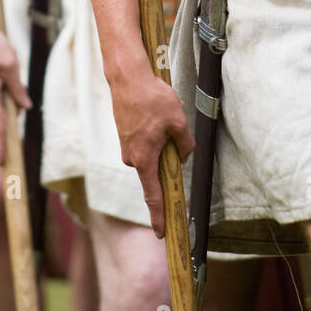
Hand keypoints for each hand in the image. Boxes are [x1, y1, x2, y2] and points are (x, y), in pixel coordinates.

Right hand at [0, 22, 30, 163]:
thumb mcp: (10, 63)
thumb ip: (18, 87)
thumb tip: (25, 107)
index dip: (0, 143)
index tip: (0, 160)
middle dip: (8, 121)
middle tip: (16, 113)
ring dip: (5, 104)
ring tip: (9, 81)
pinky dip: (0, 97)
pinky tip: (4, 78)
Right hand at [108, 54, 193, 236]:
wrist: (127, 77)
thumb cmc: (151, 98)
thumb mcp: (177, 121)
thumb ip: (184, 143)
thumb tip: (184, 155)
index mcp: (144, 160)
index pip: (153, 196)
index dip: (159, 216)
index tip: (162, 233)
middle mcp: (132, 158)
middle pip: (155, 171)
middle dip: (168, 160)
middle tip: (172, 131)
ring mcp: (126, 147)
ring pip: (151, 154)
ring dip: (162, 142)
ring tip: (163, 115)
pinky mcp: (126, 136)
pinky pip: (145, 143)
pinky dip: (154, 134)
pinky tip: (156, 114)